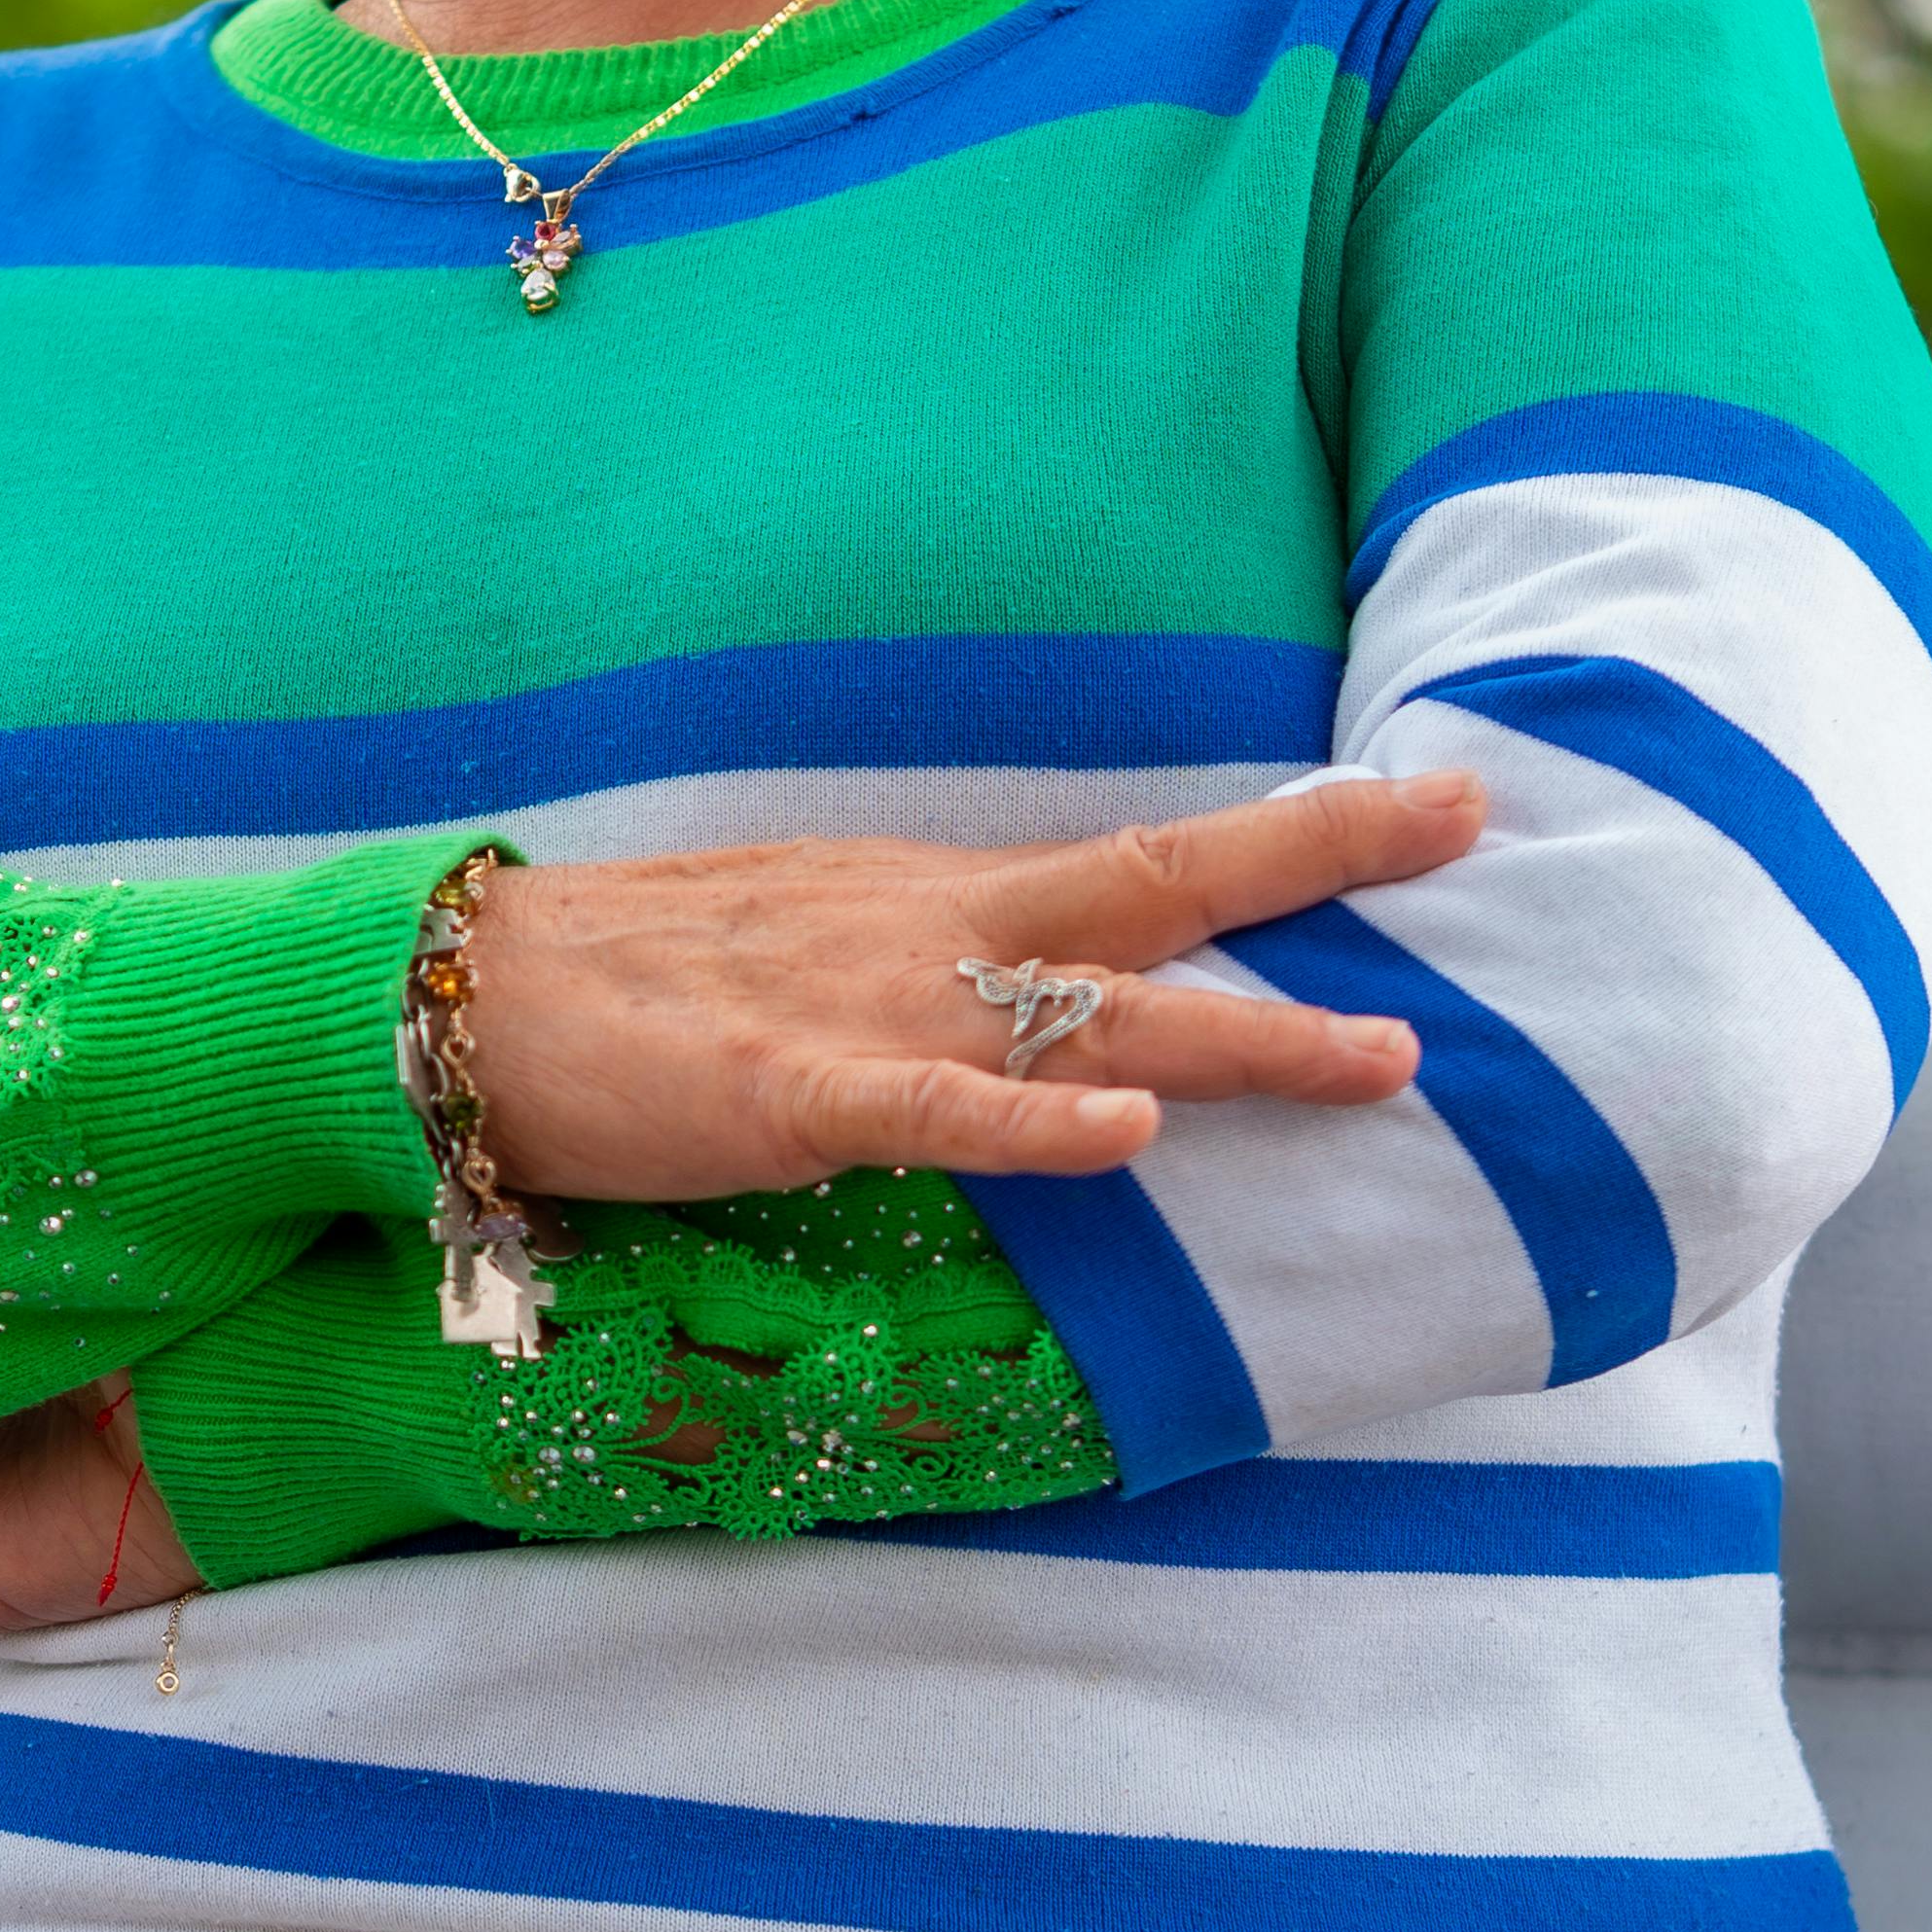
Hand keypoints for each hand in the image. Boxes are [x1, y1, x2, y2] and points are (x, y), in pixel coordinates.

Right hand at [456, 767, 1483, 1200]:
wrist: (461, 996)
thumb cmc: (638, 984)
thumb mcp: (815, 944)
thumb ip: (936, 971)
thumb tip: (1045, 1000)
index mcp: (936, 900)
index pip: (1144, 861)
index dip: (1292, 830)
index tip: (1431, 796)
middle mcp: (930, 931)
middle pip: (1158, 884)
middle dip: (1318, 855)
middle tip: (1471, 823)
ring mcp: (866, 1006)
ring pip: (1088, 1008)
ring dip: (1243, 1032)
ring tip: (1384, 1053)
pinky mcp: (786, 1090)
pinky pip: (932, 1107)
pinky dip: (1035, 1119)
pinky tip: (1129, 1134)